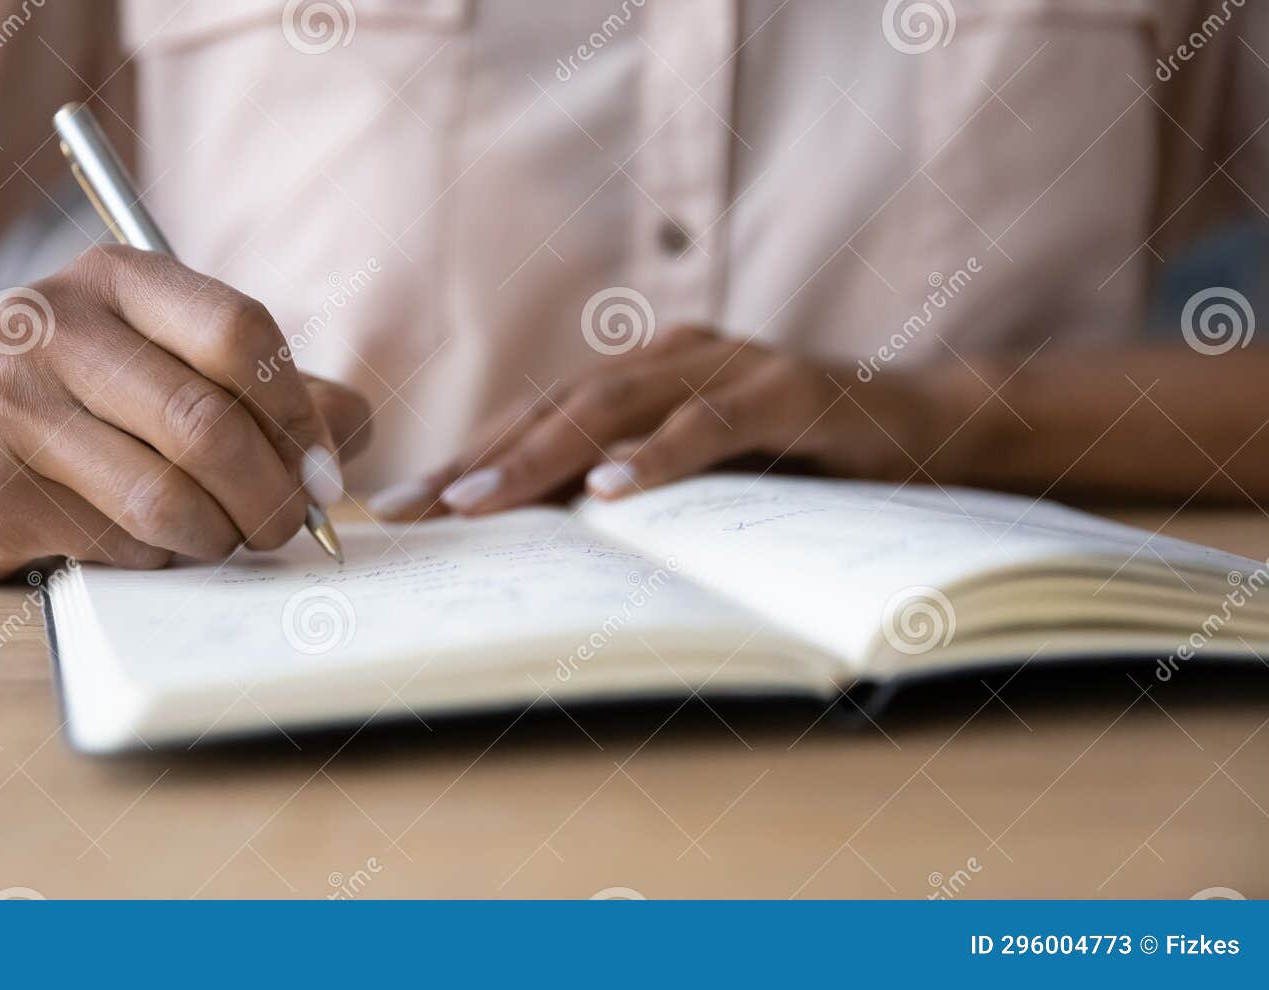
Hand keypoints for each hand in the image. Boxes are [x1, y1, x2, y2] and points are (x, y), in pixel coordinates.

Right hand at [0, 245, 371, 581]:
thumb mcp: (176, 370)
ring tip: (217, 538)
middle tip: (287, 527)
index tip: (323, 468)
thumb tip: (351, 435)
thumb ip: (279, 393)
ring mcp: (8, 403)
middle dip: (271, 496)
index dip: (299, 412)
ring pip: (166, 499)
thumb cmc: (84, 409)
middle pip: (209, 425)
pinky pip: (117, 546)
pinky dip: (154, 561)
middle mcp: (52, 322)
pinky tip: (136, 543)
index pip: (240, 331)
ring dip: (216, 539)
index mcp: (116, 276)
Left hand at [367, 325, 958, 518]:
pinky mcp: (787, 392)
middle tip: (413, 510)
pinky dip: (657, 456)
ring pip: (615, 407)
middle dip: (478, 461)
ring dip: (541, 456)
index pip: (538, 417)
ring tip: (480, 502)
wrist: (925, 429)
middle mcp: (674, 358)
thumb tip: (542, 538)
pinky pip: (710, 424)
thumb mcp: (702, 480)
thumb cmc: (802, 461)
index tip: (404, 506)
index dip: (470, 458)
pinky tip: (607, 489)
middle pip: (556, 408)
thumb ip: (632, 486)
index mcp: (644, 376)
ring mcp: (729, 367)